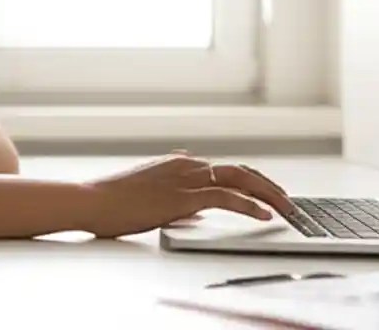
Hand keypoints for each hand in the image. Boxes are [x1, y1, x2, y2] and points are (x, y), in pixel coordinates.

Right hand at [80, 154, 294, 238]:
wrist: (91, 201)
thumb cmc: (112, 201)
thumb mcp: (148, 194)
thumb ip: (174, 196)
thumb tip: (196, 209)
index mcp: (178, 162)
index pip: (225, 169)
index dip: (250, 181)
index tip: (267, 193)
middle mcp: (187, 165)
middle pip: (239, 170)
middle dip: (267, 185)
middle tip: (287, 201)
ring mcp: (185, 178)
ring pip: (239, 180)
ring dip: (267, 193)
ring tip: (287, 208)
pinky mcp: (183, 196)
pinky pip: (226, 198)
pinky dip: (249, 205)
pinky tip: (264, 215)